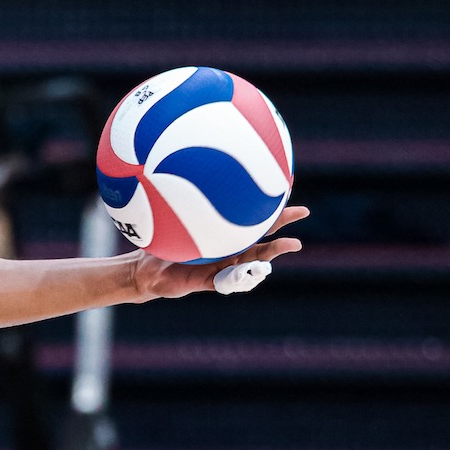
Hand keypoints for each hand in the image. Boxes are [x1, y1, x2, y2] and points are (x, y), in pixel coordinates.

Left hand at [130, 205, 308, 301]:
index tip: (289, 188)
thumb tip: (183, 167)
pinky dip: (240, 278)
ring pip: (253, 264)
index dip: (272, 208)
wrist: (148, 270)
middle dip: (283, 234)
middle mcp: (230, 253)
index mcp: (227, 237)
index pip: (255, 221)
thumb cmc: (162, 242)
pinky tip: (252, 272)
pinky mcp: (209, 282)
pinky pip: (228, 282)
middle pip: (263, 243)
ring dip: (269, 258)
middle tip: (302, 221)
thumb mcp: (172, 219)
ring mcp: (222, 269)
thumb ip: (181, 202)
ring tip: (290, 247)